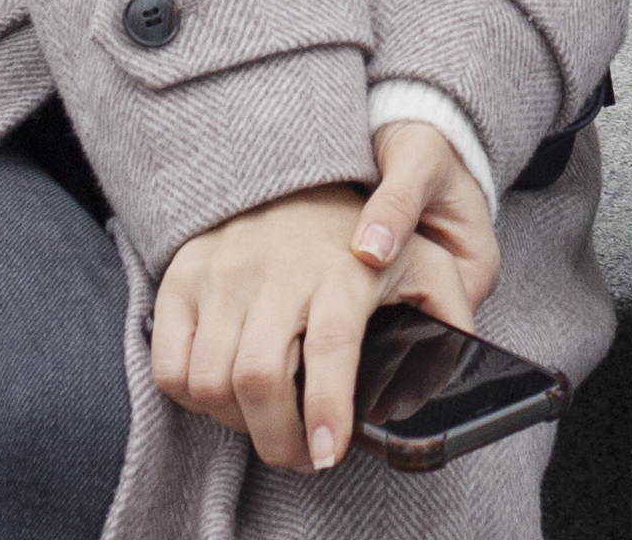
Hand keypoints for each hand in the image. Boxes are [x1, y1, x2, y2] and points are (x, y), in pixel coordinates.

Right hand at [147, 124, 495, 470]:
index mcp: (341, 271)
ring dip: (236, 423)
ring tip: (268, 425)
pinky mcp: (183, 278)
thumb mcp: (425, 260)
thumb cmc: (365, 236)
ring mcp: (223, 273)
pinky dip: (192, 395)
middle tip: (300, 456)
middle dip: (276, 440)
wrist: (299, 175)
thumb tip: (460, 361)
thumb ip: (451, 309)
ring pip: (210, 379)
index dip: (327, 408)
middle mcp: (277, 271)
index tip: (328, 451)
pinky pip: (170, 363)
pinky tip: (226, 394)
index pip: (330, 347)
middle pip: (257, 377)